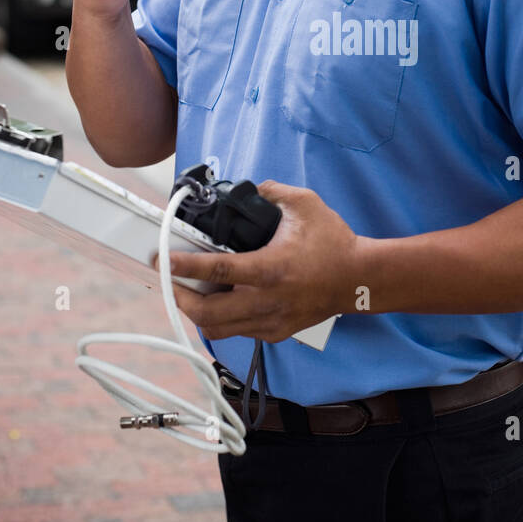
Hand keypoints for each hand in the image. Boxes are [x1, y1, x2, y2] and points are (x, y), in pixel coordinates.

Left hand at [151, 180, 362, 342]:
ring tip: (189, 291)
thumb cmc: (335, 244)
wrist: (360, 279)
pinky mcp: (276, 332)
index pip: (216, 271)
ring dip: (198, 311)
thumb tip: (252, 189)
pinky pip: (237, 332)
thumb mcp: (306, 205)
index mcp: (271, 269)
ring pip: (218, 329)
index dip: (184, 266)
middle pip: (207, 313)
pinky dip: (221, 318)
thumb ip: (272, 192)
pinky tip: (220, 299)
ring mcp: (271, 322)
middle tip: (169, 280)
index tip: (162, 259)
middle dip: (179, 299)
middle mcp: (267, 301)